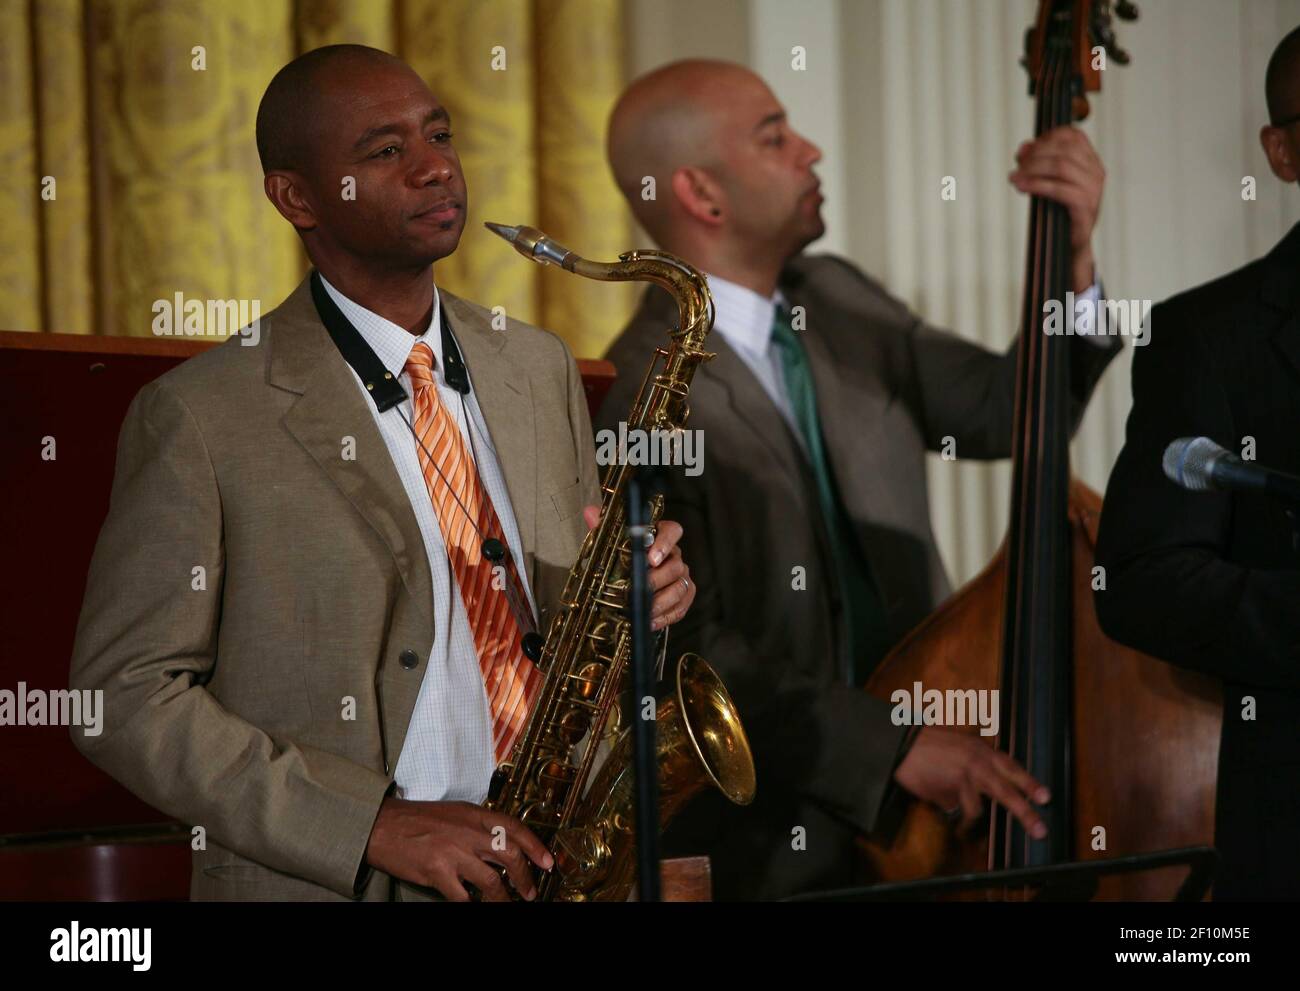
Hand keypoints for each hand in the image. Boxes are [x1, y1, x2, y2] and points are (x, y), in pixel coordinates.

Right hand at [364, 797, 552, 901]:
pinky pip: (464, 897)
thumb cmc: (418, 820)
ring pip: (492, 882)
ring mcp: (453, 853)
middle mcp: (468, 832)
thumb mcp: (455, 813)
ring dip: (503, 899)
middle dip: (525, 876)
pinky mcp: (437, 872)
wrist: (382, 825)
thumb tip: (503, 844)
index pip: (514, 827)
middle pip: (510, 854)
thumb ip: (478, 825)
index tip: (548, 862)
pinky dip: (472, 905)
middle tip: (530, 890)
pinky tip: (474, 906)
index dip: (536, 846)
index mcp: (474, 814)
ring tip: (506, 904)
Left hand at [583, 506, 694, 630]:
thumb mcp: (610, 543)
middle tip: (640, 590)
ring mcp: (681, 575)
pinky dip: (667, 615)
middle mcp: (674, 555)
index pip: (672, 531)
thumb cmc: (623, 560)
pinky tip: (652, 620)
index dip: (665, 543)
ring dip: (661, 601)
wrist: (630, 584)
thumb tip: (591, 512)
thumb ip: (603, 528)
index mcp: (660, 537)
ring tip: (645, 609)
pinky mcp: (684, 594)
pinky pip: (682, 605)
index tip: (652, 558)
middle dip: (656, 580)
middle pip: (675, 565)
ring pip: (680, 587)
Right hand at [892, 727, 1050, 838]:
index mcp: (981, 749)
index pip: (1011, 767)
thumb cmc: (927, 743)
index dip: (1029, 784)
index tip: (1045, 798)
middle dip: (1024, 812)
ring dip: (971, 818)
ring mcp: (962, 776)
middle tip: (1040, 830)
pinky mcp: (947, 790)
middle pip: (1005, 791)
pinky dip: (955, 817)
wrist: (902, 742)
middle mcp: (976, 761)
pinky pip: (957, 810)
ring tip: (965, 827)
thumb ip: (976, 763)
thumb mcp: (959, 744)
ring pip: (978, 807)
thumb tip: (986, 787)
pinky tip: (949, 815)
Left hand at [1009, 125, 1104, 292]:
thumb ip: (1037, 163)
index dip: (1047, 137)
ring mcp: (1093, 189)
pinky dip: (1036, 185)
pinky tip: (1021, 187)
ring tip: (1015, 177)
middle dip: (1036, 154)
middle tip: (1017, 164)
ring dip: (1032, 169)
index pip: (1073, 135)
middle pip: (1064, 149)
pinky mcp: (1085, 206)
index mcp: (1091, 161)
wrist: (1069, 245)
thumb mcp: (1047, 181)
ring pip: (1061, 166)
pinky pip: (1059, 189)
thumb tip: (1023, 147)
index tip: (1026, 149)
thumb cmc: (1058, 211)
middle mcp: (1096, 171)